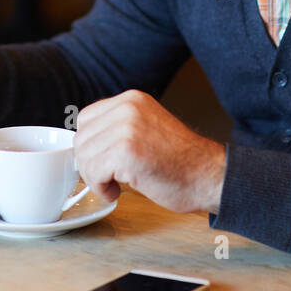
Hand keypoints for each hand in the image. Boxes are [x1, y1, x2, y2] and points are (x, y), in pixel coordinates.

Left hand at [73, 90, 225, 214]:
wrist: (209, 176)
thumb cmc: (180, 162)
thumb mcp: (147, 128)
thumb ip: (118, 127)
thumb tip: (85, 142)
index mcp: (131, 100)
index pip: (86, 119)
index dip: (89, 145)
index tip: (101, 161)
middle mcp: (127, 108)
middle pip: (81, 138)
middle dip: (89, 164)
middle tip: (108, 178)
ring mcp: (126, 128)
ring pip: (84, 157)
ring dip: (95, 178)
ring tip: (115, 185)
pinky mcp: (127, 151)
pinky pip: (93, 172)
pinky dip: (100, 188)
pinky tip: (117, 191)